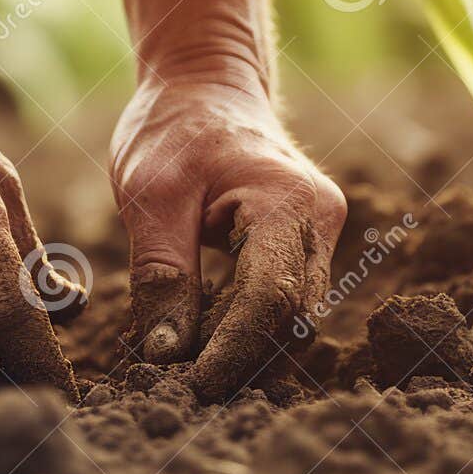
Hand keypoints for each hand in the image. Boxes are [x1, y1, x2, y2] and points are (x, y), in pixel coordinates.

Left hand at [111, 72, 345, 400]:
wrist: (205, 83)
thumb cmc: (175, 129)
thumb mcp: (151, 196)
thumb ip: (162, 275)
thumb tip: (166, 354)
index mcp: (289, 202)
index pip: (271, 298)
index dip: (235, 351)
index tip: (194, 387)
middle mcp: (321, 221)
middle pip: (293, 318)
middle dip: (242, 359)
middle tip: (182, 390)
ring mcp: (321, 234)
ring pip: (293, 318)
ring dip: (244, 348)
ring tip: (185, 367)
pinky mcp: (306, 246)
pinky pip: (284, 301)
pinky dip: (245, 328)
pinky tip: (202, 341)